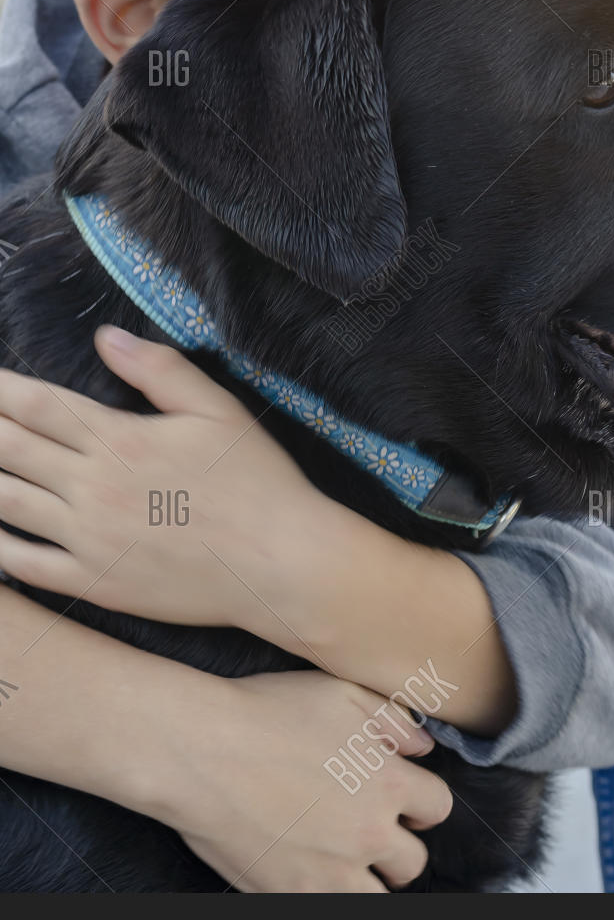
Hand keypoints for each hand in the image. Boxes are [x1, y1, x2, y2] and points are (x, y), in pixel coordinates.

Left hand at [0, 327, 329, 625]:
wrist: (279, 564)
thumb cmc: (256, 481)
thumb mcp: (217, 408)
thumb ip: (159, 369)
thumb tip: (107, 336)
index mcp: (121, 440)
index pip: (38, 405)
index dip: (1, 390)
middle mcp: (94, 488)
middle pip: (11, 449)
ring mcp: (89, 540)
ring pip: (7, 504)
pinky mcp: (95, 583)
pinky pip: (27, 565)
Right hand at [155, 669, 452, 891]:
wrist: (201, 750)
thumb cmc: (267, 711)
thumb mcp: (340, 693)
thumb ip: (392, 720)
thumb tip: (422, 746)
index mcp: (388, 784)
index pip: (437, 808)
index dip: (421, 801)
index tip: (402, 798)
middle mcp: (368, 834)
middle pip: (411, 861)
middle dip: (396, 845)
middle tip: (366, 828)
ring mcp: (330, 872)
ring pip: (376, 898)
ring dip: (367, 879)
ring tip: (342, 857)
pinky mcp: (291, 894)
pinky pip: (331, 911)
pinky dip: (327, 894)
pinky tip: (312, 871)